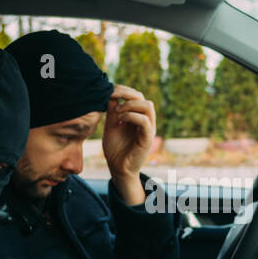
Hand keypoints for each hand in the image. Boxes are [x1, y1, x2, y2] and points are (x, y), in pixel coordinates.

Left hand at [101, 84, 154, 204]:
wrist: (117, 168)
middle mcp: (145, 121)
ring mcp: (148, 129)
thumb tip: (111, 94)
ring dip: (131, 104)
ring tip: (117, 111)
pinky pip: (145, 121)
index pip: (136, 96)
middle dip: (127, 94)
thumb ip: (112, 111)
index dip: (124, 90)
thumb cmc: (115, 148)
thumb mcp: (111, 125)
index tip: (110, 91)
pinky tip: (120, 119)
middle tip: (113, 99)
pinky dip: (132, 116)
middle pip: (143, 98)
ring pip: (148, 106)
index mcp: (137, 116)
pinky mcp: (147, 138)